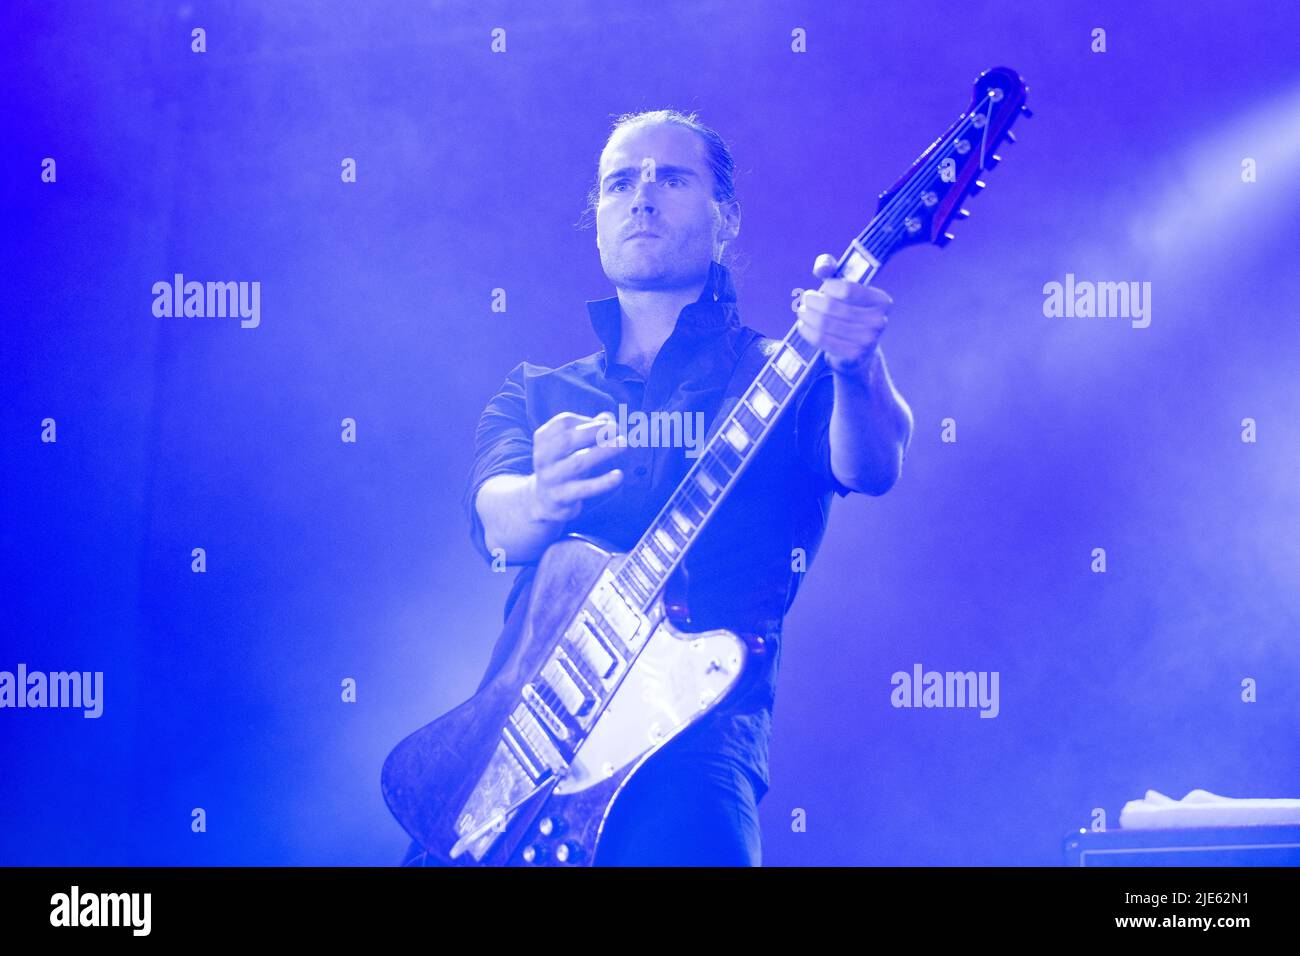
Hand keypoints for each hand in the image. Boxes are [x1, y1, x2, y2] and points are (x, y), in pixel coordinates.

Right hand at [528, 411, 624, 522]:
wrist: (545, 500)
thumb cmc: (564, 464)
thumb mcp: (571, 446)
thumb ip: (589, 429)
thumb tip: (609, 418)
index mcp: (542, 439)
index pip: (563, 422)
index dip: (587, 420)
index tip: (607, 424)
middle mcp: (542, 457)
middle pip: (567, 439)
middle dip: (594, 432)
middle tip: (616, 430)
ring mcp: (550, 478)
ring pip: (578, 462)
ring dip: (603, 451)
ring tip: (623, 445)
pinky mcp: (560, 497)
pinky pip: (584, 489)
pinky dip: (603, 482)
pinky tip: (619, 475)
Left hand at [795, 253, 892, 375]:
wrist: (858, 352)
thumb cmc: (850, 312)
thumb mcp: (844, 288)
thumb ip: (832, 268)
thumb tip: (821, 268)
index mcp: (882, 301)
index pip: (847, 288)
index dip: (829, 287)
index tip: (823, 288)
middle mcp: (879, 321)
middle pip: (832, 306)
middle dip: (812, 301)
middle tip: (805, 299)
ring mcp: (868, 341)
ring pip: (824, 323)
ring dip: (807, 315)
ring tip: (802, 311)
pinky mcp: (853, 355)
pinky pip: (821, 339)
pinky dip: (807, 330)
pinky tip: (803, 325)